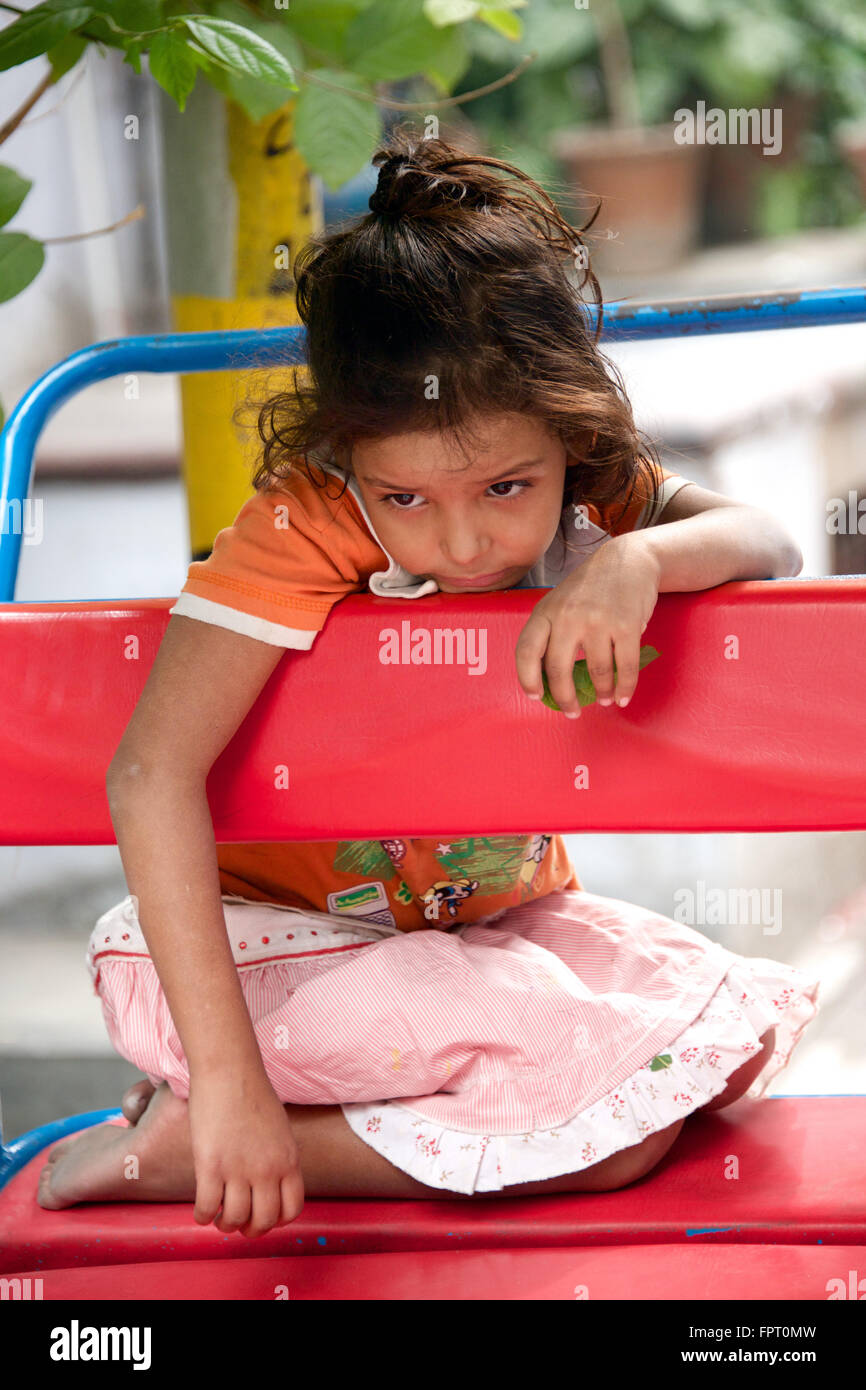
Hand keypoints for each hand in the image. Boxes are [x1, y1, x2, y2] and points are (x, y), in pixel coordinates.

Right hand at [188, 1070, 303, 1237]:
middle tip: (238, 1221)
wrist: (229, 1070)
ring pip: (234, 1220)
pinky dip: (203, 1216)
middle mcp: (267, 1169)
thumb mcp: (280, 1129)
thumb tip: (271, 1182)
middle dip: (250, 1229)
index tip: (263, 1216)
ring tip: (219, 1215)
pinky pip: (207, 1208)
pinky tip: (202, 1210)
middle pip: (263, 1221)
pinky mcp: (210, 1166)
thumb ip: (279, 1157)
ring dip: (225, 1224)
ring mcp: (238, 1169)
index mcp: (288, 1160)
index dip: (276, 1221)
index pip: (291, 1210)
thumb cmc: (252, 1093)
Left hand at [515, 533, 660, 715]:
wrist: (629, 560)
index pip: (526, 651)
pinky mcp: (626, 626)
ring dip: (600, 693)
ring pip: (596, 672)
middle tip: (571, 711)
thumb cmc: (590, 588)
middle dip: (565, 698)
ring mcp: (598, 621)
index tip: (536, 696)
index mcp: (546, 611)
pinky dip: (624, 688)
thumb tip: (547, 679)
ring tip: (603, 700)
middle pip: (558, 669)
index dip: (528, 679)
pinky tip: (622, 696)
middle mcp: (568, 616)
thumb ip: (551, 633)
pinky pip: (624, 668)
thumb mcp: (560, 602)